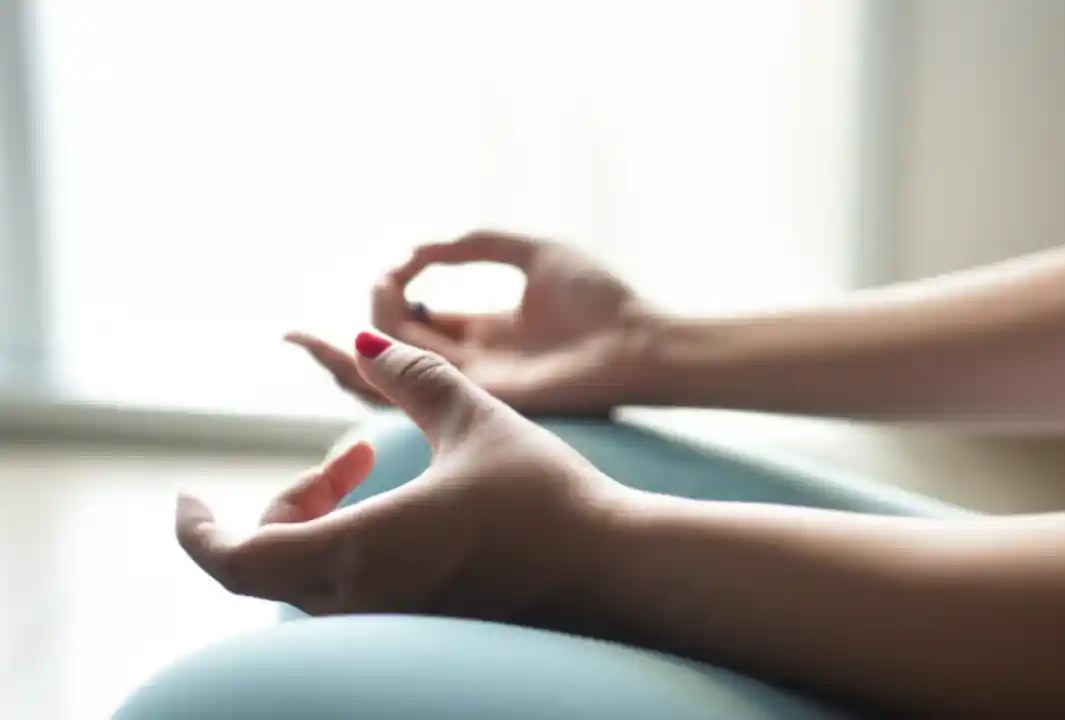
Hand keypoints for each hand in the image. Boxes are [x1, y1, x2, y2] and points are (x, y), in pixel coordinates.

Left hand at [177, 333, 630, 621]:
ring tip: (375, 473)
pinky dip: (349, 553)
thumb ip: (413, 375)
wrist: (613, 570)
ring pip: (309, 582)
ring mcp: (394, 625)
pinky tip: (403, 516)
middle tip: (348, 459)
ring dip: (319, 527)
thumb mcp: (475, 418)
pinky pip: (349, 597)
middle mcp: (365, 601)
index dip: (197, 528)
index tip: (188, 496)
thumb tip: (363, 340)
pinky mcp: (426, 631)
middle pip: (269, 563)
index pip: (234, 558)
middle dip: (287, 503)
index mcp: (362, 550)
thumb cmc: (546, 498)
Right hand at [287, 230, 657, 413]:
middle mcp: (469, 365)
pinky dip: (375, 366)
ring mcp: (471, 388)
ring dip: (341, 360)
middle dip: (336, 350)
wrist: (641, 343)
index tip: (387, 270)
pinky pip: (410, 389)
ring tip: (301, 340)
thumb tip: (412, 250)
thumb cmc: (601, 300)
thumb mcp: (530, 252)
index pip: (412, 327)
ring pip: (388, 383)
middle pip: (387, 363)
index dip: (383, 303)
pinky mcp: (476, 399)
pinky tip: (352, 340)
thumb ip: (472, 244)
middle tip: (291, 337)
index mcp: (483, 333)